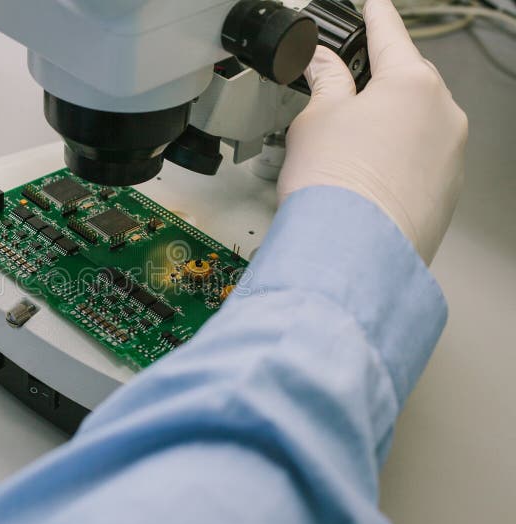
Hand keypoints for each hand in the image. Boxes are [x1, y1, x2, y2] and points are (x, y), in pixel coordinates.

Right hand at [278, 0, 467, 264]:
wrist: (349, 254)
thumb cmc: (335, 188)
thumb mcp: (316, 119)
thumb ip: (325, 83)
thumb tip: (321, 65)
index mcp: (413, 84)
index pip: (391, 35)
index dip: (377, 17)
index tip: (375, 6)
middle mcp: (444, 116)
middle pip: (407, 85)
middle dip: (377, 88)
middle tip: (339, 102)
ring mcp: (451, 157)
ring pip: (415, 127)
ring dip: (386, 131)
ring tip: (344, 158)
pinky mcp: (446, 194)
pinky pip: (419, 164)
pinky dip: (395, 165)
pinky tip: (363, 183)